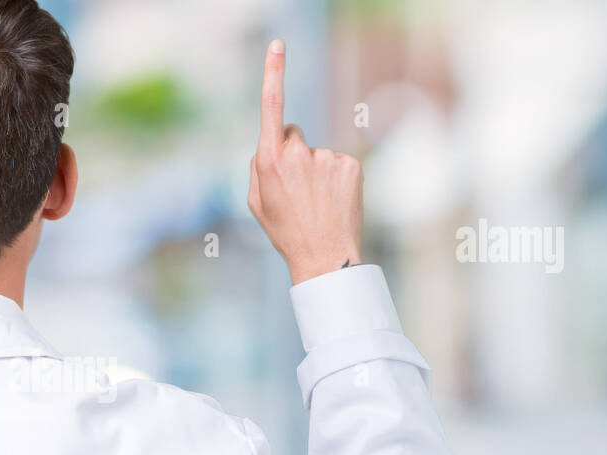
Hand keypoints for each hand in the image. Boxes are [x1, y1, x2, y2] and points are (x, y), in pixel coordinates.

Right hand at [247, 40, 362, 284]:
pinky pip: (338, 163)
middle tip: (296, 192)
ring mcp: (326, 158)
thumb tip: (269, 146)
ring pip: (317, 154)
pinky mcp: (349, 165)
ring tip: (316, 204)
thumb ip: (258, 167)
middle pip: (293, 136)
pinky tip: (333, 201)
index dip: (275, 73)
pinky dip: (336, 179)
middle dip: (293, 155)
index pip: (272, 107)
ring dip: (316, 173)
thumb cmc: (286, 230)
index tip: (278, 45)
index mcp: (269, 161)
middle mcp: (297, 154)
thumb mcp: (257, 202)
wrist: (324, 256)